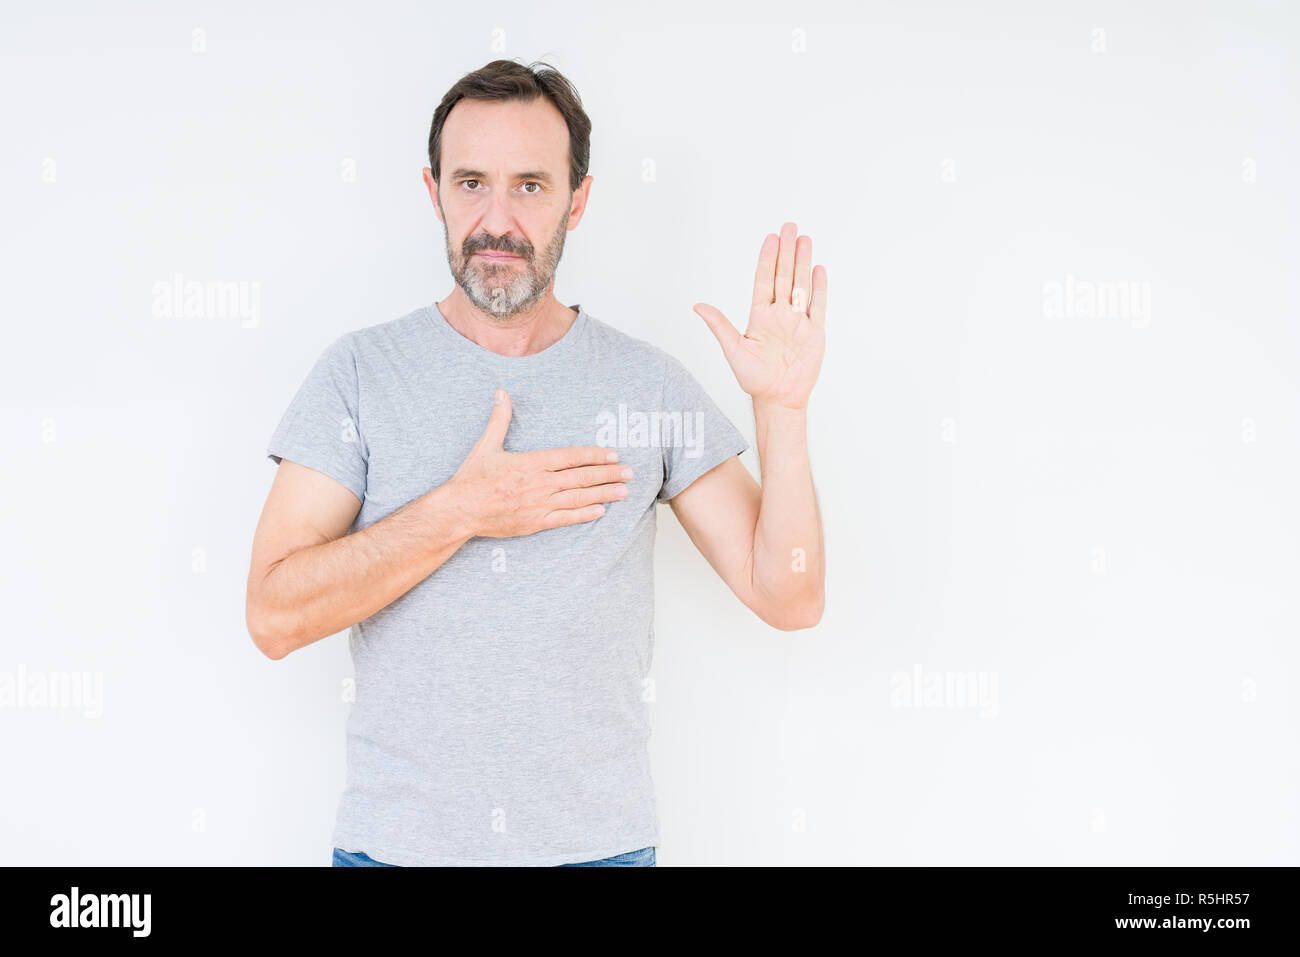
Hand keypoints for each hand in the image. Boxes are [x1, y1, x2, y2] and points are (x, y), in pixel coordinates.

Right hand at [448, 389, 632, 537]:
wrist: (460, 510)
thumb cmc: (473, 478)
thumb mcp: (486, 445)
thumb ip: (499, 419)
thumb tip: (502, 392)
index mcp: (531, 462)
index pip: (570, 457)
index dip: (594, 456)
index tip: (612, 455)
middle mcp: (539, 483)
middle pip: (581, 477)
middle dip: (607, 474)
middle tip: (629, 472)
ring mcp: (539, 504)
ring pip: (578, 498)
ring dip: (603, 493)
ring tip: (623, 491)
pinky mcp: (535, 523)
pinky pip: (566, 519)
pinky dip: (584, 515)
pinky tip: (600, 510)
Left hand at [693, 221, 826, 410]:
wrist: (778, 398)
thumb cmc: (754, 378)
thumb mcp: (733, 350)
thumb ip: (719, 325)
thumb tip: (697, 306)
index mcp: (759, 316)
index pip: (764, 280)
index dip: (767, 259)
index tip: (771, 238)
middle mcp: (779, 314)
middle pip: (784, 276)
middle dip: (787, 251)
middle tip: (790, 227)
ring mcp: (798, 321)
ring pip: (801, 285)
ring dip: (803, 262)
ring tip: (805, 239)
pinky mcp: (814, 332)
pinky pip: (818, 305)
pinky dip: (819, 287)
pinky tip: (818, 269)